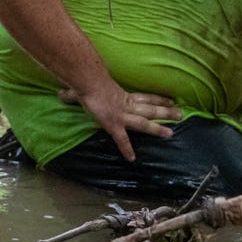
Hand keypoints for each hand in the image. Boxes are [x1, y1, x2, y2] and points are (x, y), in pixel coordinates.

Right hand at [59, 84, 180, 161]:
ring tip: (171, 133)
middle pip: (150, 109)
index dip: (158, 100)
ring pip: (144, 122)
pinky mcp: (113, 124)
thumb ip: (73, 94)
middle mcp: (126, 106)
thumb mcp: (84, 88)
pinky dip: (126, 148)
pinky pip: (122, 139)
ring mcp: (122, 115)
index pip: (145, 98)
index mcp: (123, 96)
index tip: (171, 100)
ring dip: (158, 128)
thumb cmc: (87, 82)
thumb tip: (59, 95)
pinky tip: (131, 159)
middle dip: (166, 112)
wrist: (88, 82)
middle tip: (181, 115)